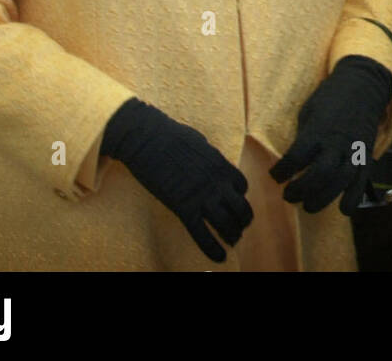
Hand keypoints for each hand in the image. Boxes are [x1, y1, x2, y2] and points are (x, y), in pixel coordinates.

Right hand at [100, 98, 252, 262]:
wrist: (148, 139)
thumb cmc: (170, 135)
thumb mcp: (199, 142)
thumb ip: (208, 155)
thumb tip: (208, 157)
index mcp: (221, 164)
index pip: (241, 186)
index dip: (240, 197)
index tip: (234, 202)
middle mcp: (217, 182)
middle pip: (240, 208)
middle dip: (243, 220)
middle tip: (240, 228)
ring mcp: (201, 196)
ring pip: (226, 223)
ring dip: (232, 235)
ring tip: (232, 241)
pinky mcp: (183, 207)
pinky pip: (201, 233)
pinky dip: (212, 247)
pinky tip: (220, 257)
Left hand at [271, 55, 391, 214]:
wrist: (363, 86)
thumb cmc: (329, 98)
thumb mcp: (309, 111)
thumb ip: (303, 137)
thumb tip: (292, 161)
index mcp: (318, 129)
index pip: (296, 157)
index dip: (281, 171)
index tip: (275, 176)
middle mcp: (337, 141)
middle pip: (319, 174)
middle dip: (301, 190)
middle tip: (289, 196)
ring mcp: (354, 149)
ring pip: (340, 181)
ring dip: (323, 199)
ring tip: (308, 206)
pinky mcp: (366, 154)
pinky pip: (362, 180)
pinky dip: (353, 197)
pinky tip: (344, 209)